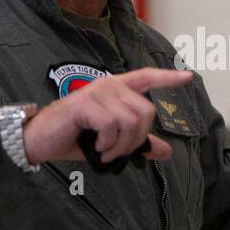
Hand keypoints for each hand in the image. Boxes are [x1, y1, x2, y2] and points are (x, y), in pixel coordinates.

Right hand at [22, 67, 194, 165]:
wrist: (40, 141)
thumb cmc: (75, 138)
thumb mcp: (111, 142)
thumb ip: (138, 143)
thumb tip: (166, 152)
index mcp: (116, 89)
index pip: (146, 77)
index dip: (168, 78)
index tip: (189, 77)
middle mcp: (109, 85)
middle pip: (146, 111)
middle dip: (136, 139)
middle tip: (116, 152)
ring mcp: (97, 92)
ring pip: (130, 121)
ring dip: (120, 146)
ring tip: (104, 152)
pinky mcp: (86, 104)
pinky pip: (112, 126)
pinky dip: (107, 145)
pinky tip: (96, 150)